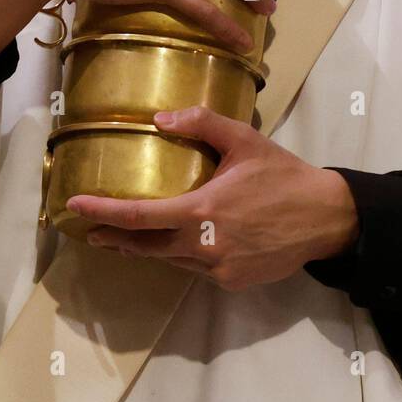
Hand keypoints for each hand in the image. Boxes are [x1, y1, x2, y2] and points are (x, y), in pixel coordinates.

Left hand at [66, 106, 359, 291]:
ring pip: (172, 259)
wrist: (326, 218)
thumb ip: (201, 124)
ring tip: (130, 236)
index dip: (104, 212)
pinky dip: (185, 255)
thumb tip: (159, 119)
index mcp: (203, 210)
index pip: (141, 215)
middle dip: (116, 238)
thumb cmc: (283, 175)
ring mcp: (219, 268)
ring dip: (150, 248)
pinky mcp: (233, 282)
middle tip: (92, 229)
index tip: (75, 208)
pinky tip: (183, 242)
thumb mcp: (244, 139)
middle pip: (146, 247)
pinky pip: (197, 268)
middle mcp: (205, 245)